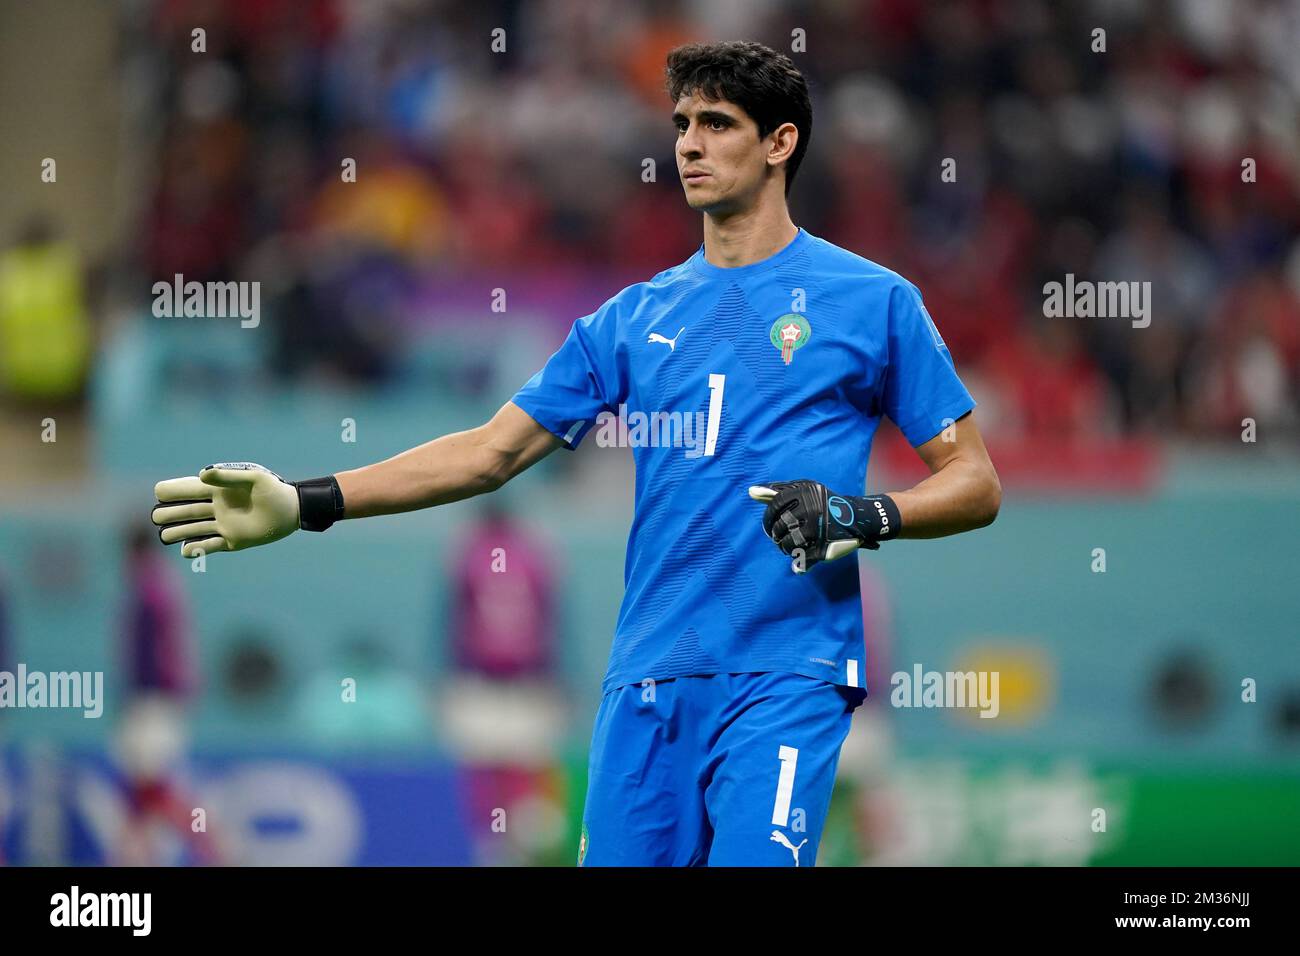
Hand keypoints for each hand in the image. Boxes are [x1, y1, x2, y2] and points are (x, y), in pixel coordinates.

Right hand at [152, 462, 300, 558]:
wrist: (291, 511)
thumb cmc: (274, 490)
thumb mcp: (254, 478)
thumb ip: (228, 476)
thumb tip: (201, 475)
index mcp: (218, 490)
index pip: (188, 489)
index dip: (173, 490)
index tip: (160, 493)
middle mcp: (216, 508)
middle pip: (186, 511)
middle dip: (170, 513)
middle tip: (157, 517)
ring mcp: (222, 525)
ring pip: (193, 529)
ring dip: (178, 532)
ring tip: (164, 535)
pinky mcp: (231, 540)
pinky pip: (210, 545)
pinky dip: (197, 548)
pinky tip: (186, 551)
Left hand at [749, 480, 899, 572]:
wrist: (858, 518)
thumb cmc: (823, 505)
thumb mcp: (803, 493)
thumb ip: (776, 492)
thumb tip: (750, 492)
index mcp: (804, 492)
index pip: (774, 506)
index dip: (768, 518)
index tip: (769, 525)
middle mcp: (811, 507)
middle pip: (780, 525)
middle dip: (775, 534)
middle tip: (777, 537)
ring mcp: (818, 527)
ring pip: (788, 541)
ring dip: (784, 546)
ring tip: (786, 546)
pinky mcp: (824, 545)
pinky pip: (800, 555)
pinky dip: (796, 558)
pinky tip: (798, 557)